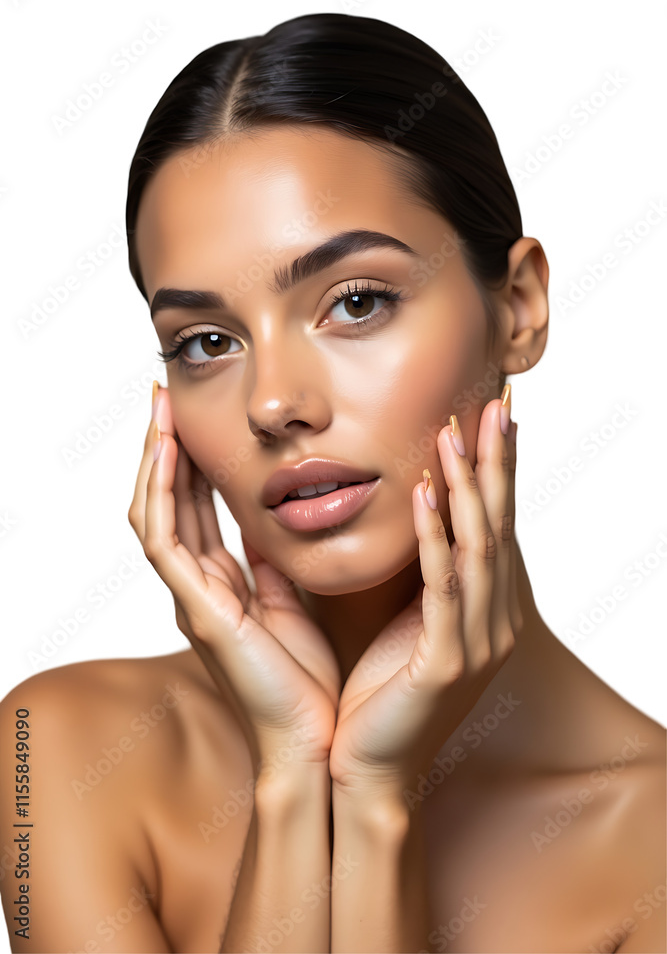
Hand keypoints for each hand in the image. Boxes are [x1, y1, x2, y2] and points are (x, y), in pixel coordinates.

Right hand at [127, 385, 340, 771]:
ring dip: (154, 461)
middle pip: (166, 503)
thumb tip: (274, 517)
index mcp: (220, 583)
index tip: (193, 415)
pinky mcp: (198, 612)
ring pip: (154, 515)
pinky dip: (161, 497)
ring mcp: (191, 599)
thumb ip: (272, 562)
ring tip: (160, 411)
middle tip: (164, 396)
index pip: (193, 509)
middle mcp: (196, 587)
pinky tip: (168, 458)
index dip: (188, 461)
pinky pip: (165, 544)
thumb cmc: (306, 679)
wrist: (316, 739)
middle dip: (164, 448)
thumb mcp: (291, 602)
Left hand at [328, 388, 519, 799]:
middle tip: (495, 401)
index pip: (494, 524)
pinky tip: (425, 493)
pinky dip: (435, 536)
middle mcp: (494, 619)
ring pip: (477, 547)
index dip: (495, 469)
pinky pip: (442, 587)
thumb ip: (414, 569)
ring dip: (465, 485)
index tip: (491, 414)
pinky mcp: (448, 661)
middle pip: (498, 524)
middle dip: (495, 461)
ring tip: (453, 433)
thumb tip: (403, 510)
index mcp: (485, 609)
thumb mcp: (403, 618)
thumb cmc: (381, 693)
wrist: (371, 771)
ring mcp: (477, 641)